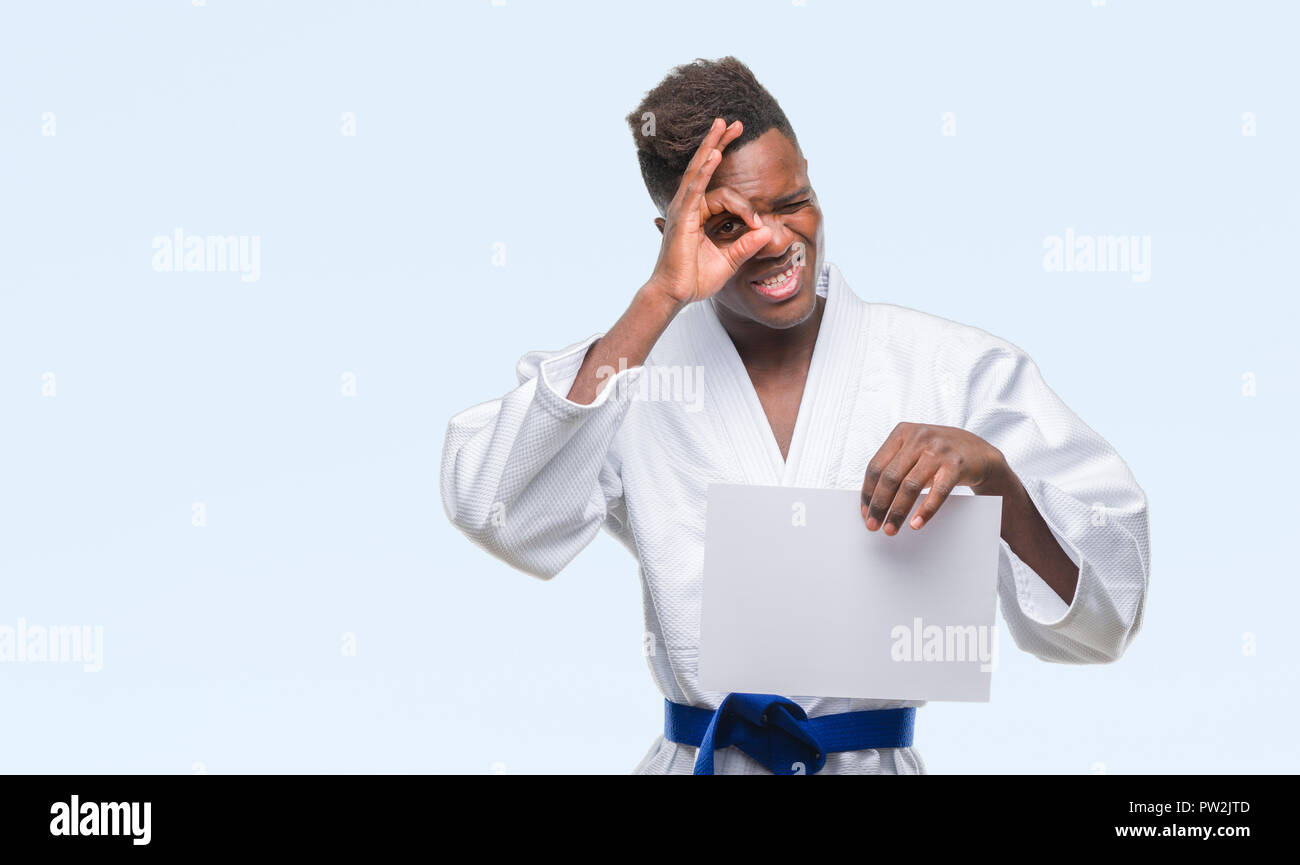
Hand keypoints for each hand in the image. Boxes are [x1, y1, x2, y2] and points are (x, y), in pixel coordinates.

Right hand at [646, 118, 772, 305]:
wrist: (675, 295)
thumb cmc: (695, 279)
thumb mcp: (729, 262)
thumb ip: (746, 246)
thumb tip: (768, 232)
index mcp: (698, 215)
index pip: (724, 195)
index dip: (746, 206)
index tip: (756, 224)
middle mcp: (689, 207)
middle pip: (704, 167)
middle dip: (718, 142)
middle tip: (732, 122)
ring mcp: (683, 210)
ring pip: (699, 171)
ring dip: (711, 145)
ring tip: (723, 125)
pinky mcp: (682, 217)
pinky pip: (695, 189)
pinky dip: (704, 170)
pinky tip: (713, 154)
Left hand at [861, 423, 1007, 534]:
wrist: (978, 451)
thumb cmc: (938, 454)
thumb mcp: (914, 449)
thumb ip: (894, 465)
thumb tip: (871, 500)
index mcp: (902, 433)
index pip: (876, 466)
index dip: (868, 492)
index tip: (865, 512)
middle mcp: (919, 438)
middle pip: (890, 477)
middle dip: (879, 505)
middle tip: (873, 525)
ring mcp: (938, 450)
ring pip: (910, 486)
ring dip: (898, 511)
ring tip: (891, 529)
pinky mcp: (956, 464)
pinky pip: (937, 491)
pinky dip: (925, 510)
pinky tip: (916, 523)